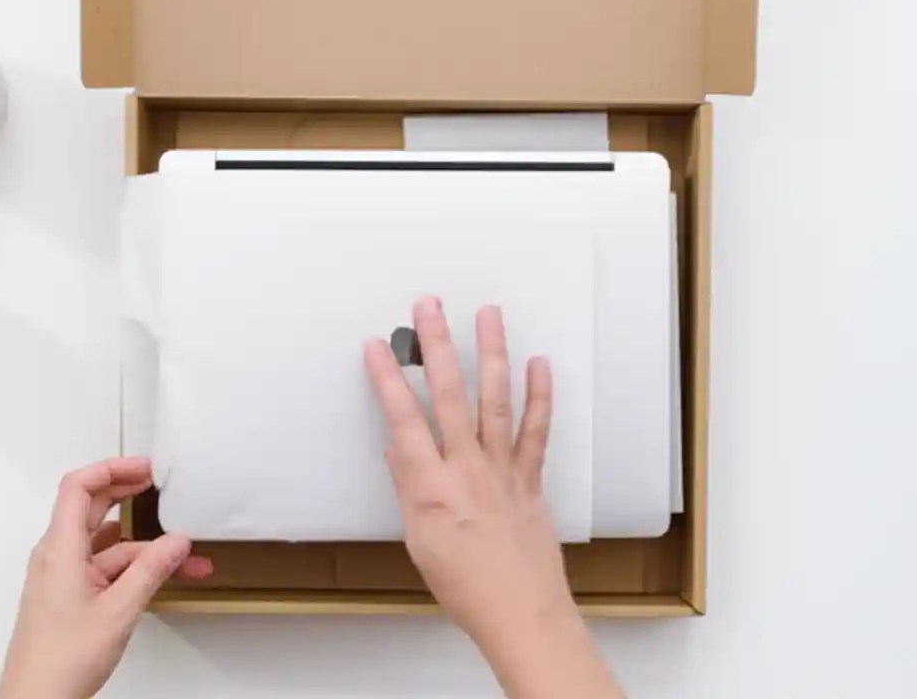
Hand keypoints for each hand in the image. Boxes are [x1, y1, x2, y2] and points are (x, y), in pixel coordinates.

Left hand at [0, 457, 212, 698]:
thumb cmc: (61, 661)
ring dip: (145, 545)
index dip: (111, 469)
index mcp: (59, 549)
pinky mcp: (71, 597)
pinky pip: (106, 569)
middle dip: (127, 493)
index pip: (78, 487)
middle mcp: (57, 557)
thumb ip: (151, 570)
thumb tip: (177, 541)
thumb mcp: (119, 610)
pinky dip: (135, 567)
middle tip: (157, 483)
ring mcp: (64, 577)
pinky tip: (163, 574)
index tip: (145, 468)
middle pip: (92, 508)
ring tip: (184, 550)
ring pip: (108, 545)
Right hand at [364, 297, 622, 698]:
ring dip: (491, 353)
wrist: (518, 611)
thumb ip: (408, 487)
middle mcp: (466, 468)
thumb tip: (397, 447)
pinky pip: (536, 430)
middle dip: (437, 345)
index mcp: (430, 487)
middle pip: (448, 395)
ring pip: (494, 400)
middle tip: (429, 305)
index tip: (376, 345)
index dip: (387, 379)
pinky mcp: (530, 478)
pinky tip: (539, 364)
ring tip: (488, 314)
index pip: (402, 420)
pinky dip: (539, 395)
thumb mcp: (418, 539)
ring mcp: (502, 469)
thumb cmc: (464, 585)